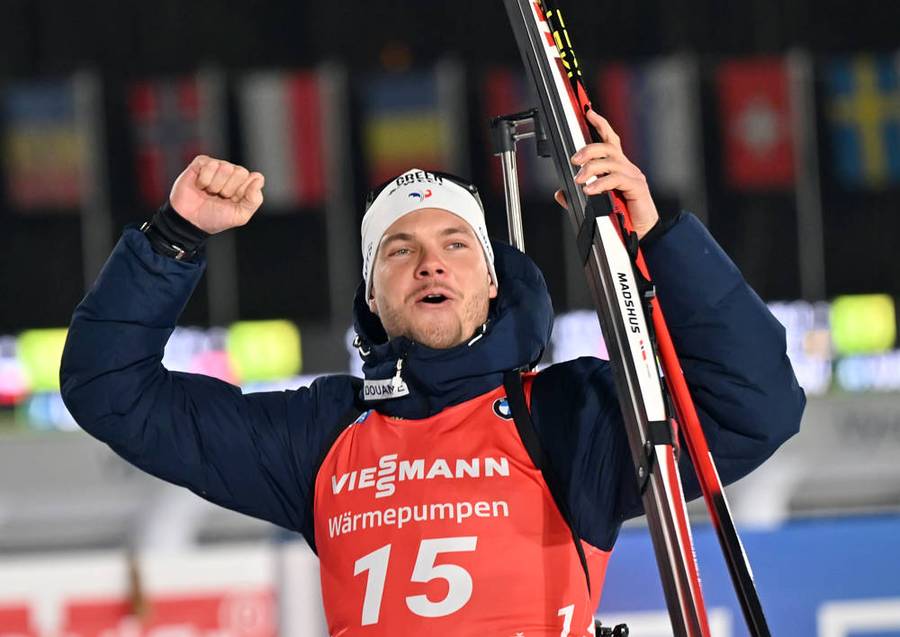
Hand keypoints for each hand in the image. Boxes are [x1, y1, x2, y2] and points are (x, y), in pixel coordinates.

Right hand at [169, 156, 264, 233]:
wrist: (190, 221)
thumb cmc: (215, 218)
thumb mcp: (240, 216)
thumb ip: (254, 200)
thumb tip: (258, 179)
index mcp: (244, 184)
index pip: (255, 178)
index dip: (243, 191)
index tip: (233, 201)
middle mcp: (232, 173)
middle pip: (240, 171)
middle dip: (229, 189)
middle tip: (219, 197)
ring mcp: (217, 167)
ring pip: (225, 167)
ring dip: (215, 185)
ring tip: (209, 192)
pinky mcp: (201, 163)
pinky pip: (209, 164)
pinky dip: (203, 180)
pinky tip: (199, 186)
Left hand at [553, 109, 658, 239]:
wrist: (641, 235)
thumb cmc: (621, 218)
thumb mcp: (593, 205)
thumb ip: (577, 197)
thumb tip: (560, 192)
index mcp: (618, 168)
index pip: (610, 140)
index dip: (600, 124)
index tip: (588, 112)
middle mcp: (627, 168)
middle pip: (608, 147)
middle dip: (589, 149)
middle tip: (574, 160)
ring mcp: (633, 176)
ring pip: (611, 161)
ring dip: (591, 168)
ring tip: (579, 179)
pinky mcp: (637, 187)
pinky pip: (616, 179)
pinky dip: (600, 183)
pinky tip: (590, 190)